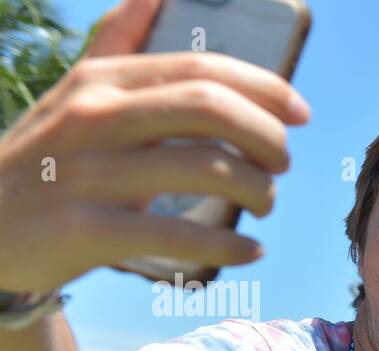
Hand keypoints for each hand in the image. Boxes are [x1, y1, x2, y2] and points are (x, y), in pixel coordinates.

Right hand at [0, 0, 310, 293]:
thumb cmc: (50, 156)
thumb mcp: (76, 92)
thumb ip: (119, 44)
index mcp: (102, 82)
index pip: (201, 69)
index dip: (265, 88)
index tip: (301, 113)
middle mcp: (94, 119)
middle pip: (209, 109)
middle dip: (267, 135)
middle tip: (283, 162)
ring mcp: (88, 175)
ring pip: (204, 171)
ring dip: (257, 191)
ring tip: (265, 204)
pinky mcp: (87, 230)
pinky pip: (179, 234)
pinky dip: (229, 245)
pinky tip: (250, 250)